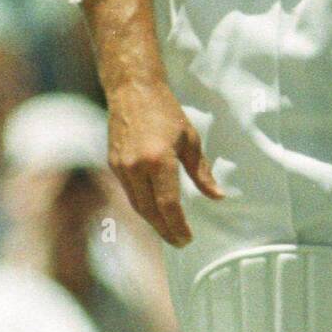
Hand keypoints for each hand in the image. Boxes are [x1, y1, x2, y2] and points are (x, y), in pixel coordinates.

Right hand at [106, 78, 222, 246]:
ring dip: (153, 222)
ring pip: (137, 205)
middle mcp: (136, 167)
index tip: (187, 238)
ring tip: (168, 230)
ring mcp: (121, 167)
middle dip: (165, 230)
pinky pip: (129, 193)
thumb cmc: (165, 110)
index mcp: (159, 159)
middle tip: (179, 241)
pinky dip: (142, 206)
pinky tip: (153, 211)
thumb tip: (217, 195)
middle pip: (150, 211)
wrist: (132, 90)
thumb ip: (201, 171)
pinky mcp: (113, 164)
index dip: (178, 226)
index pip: (168, 204)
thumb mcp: (190, 138)